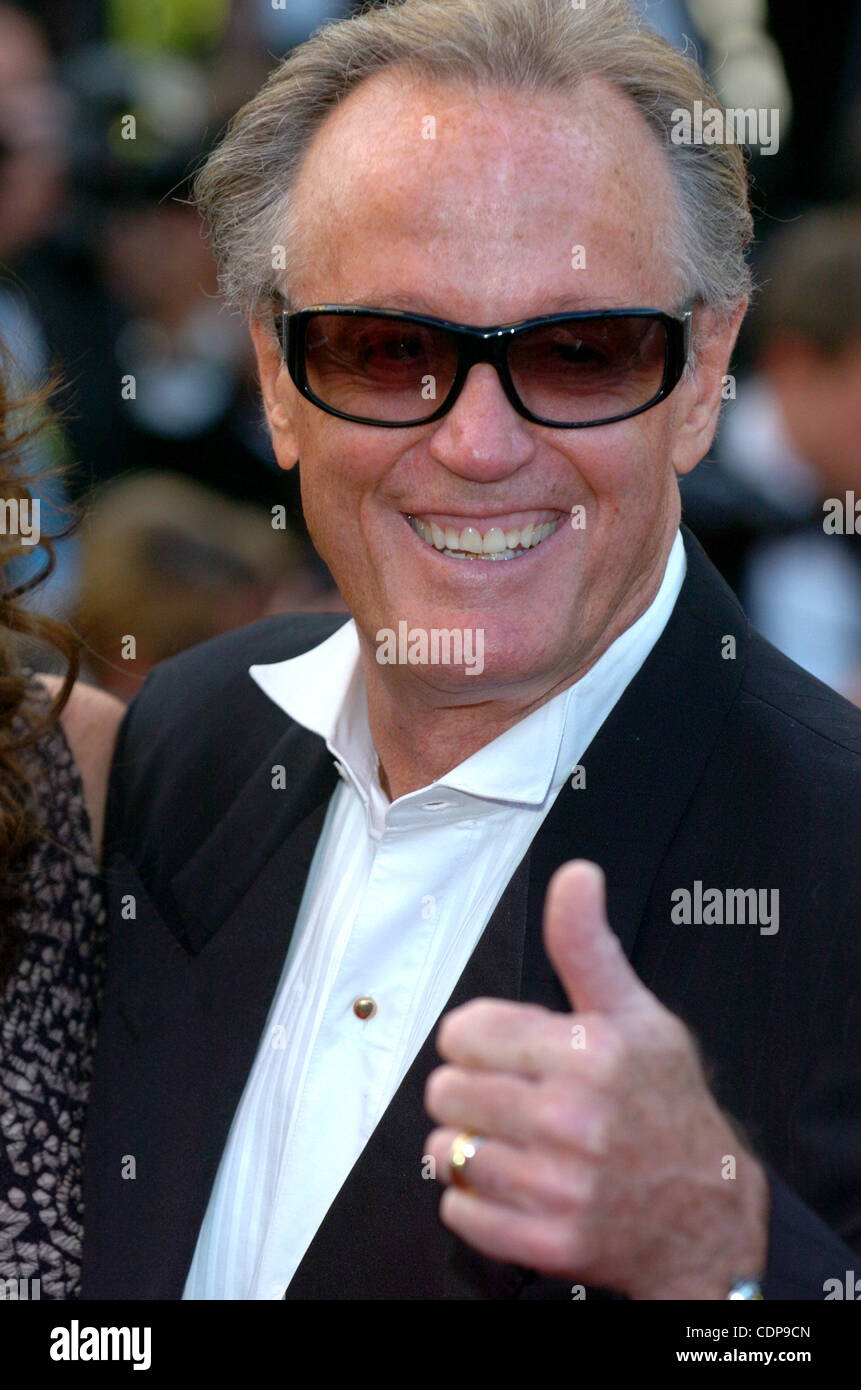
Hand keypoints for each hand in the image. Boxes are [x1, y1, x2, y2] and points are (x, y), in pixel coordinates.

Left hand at [424, 860, 768, 1298]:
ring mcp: (558, 1186)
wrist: (708, 1216)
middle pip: (444, 1091)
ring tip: (513, 1143)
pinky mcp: (545, 1242)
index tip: (501, 1050)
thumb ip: (588, 945)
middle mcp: (572, 1119)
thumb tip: (575, 874)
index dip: (476, 1039)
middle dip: (468, 1091)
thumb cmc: (667, 1107)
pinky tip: (516, 1184)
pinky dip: (475, 1200)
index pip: (462, 1032)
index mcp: (588, 1053)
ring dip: (469, 1147)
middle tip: (508, 1098)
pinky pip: (458, 1210)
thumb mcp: (637, 1014)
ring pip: (446, 1151)